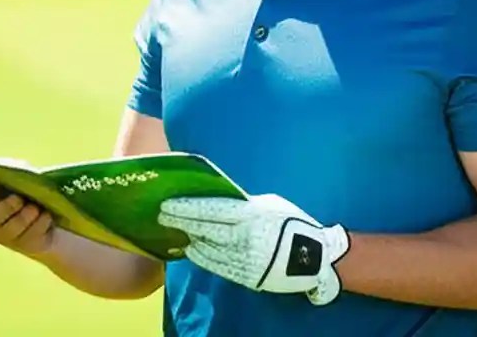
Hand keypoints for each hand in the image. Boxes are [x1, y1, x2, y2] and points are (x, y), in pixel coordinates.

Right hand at [0, 175, 55, 256]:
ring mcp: (4, 235)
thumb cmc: (26, 187)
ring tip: (36, 208)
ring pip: (10, 230)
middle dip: (5, 207)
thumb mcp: (18, 175)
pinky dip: (40, 224)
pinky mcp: (23, 245)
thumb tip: (18, 169)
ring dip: (24, 217)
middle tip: (19, 198)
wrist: (48, 210)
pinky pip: (29, 237)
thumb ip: (12, 170)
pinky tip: (47, 216)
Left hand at [158, 194, 349, 304]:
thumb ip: (243, 204)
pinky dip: (202, 257)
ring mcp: (243, 259)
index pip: (211, 209)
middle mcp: (244, 237)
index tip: (168, 203)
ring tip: (176, 231)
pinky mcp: (245, 276)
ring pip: (207, 249)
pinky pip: (216, 266)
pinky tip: (192, 249)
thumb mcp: (269, 204)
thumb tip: (219, 200)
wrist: (314, 257)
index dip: (187, 207)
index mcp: (251, 214)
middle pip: (204, 229)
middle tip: (162, 216)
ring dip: (190, 239)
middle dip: (181, 221)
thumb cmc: (291, 223)